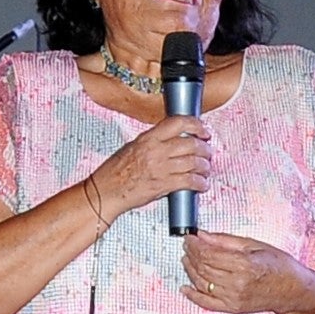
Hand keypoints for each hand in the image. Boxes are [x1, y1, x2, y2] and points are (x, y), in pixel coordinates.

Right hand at [82, 117, 218, 222]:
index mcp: (148, 138)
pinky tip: (201, 184)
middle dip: (204, 148)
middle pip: (190, 143)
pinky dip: (200, 183)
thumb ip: (154, 142)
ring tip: (206, 169)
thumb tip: (173, 139)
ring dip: (204, 167)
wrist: (106, 191)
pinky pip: (189, 181)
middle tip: (208, 152)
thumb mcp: (133, 147)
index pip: (178, 123)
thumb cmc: (116, 171)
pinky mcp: (163, 185)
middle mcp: (156, 150)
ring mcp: (160, 168)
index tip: (203, 130)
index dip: (196, 124)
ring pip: (193, 162)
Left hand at [179, 230, 308, 313]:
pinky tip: (185, 288)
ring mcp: (234, 299)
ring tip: (187, 259)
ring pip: (202, 283)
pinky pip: (207, 303)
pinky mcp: (233, 309)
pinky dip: (193, 296)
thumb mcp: (255, 245)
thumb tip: (203, 235)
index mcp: (244, 264)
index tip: (189, 237)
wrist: (292, 290)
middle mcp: (237, 284)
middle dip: (191, 254)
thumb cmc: (279, 266)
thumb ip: (226, 241)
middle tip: (188, 245)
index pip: (209, 254)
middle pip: (203, 267)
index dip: (195, 245)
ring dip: (190, 270)